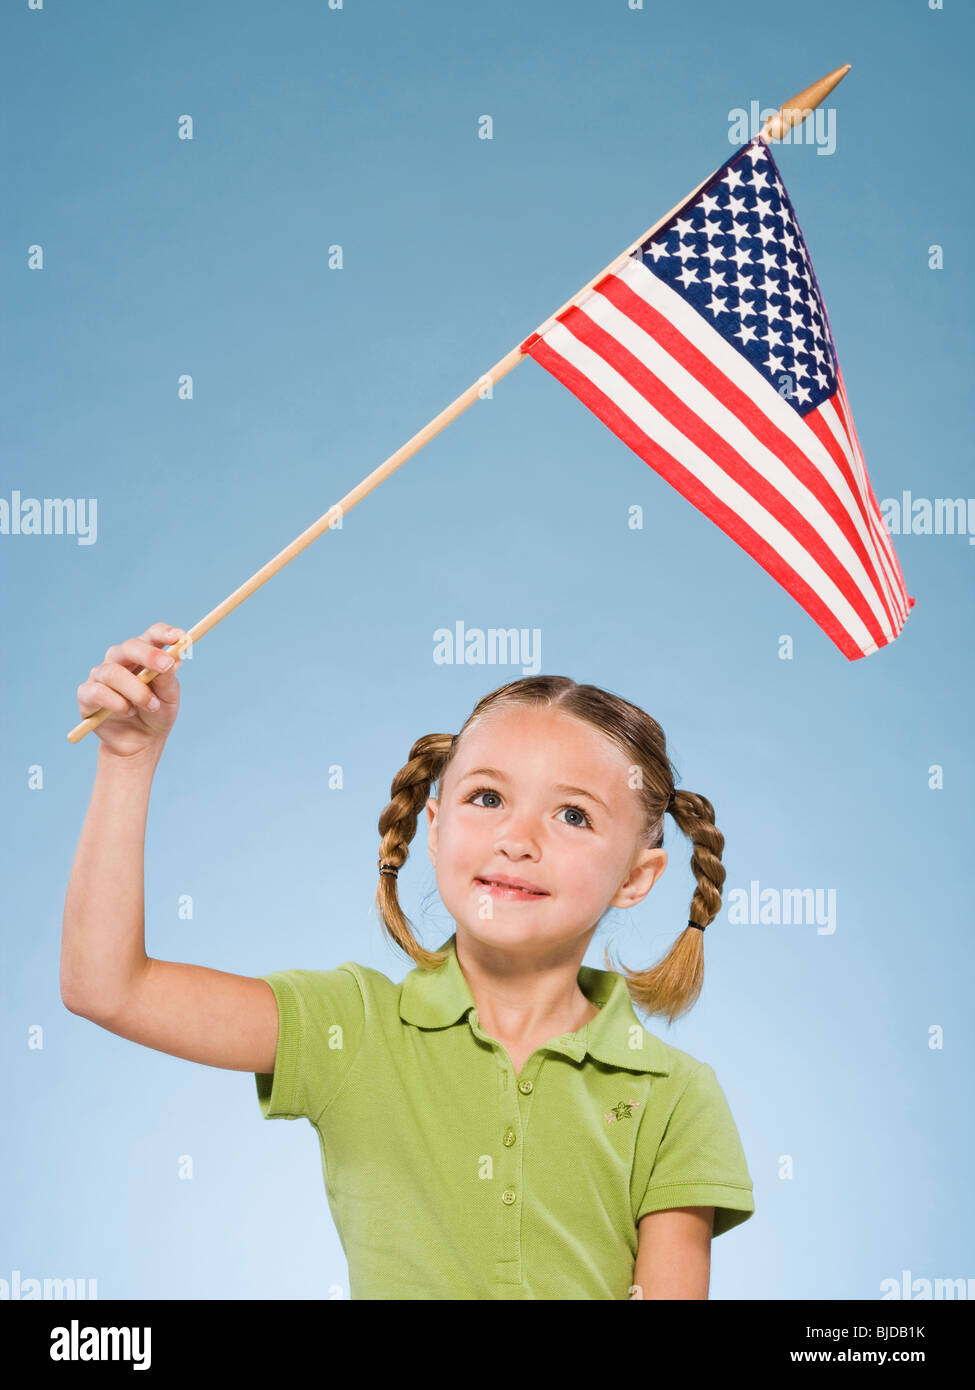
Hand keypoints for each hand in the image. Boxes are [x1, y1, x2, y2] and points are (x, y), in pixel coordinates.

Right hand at [77, 622, 186, 759]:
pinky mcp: (87, 695)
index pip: (151, 635)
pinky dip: (117, 703)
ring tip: (152, 705)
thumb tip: (173, 659)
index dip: (164, 632)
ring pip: (113, 672)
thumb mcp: (169, 698)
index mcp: (143, 656)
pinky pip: (99, 692)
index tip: (179, 637)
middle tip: (166, 666)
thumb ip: (168, 679)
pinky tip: (128, 712)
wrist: (140, 743)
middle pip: (129, 646)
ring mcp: (100, 676)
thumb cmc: (155, 713)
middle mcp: (119, 660)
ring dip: (137, 690)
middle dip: (149, 655)